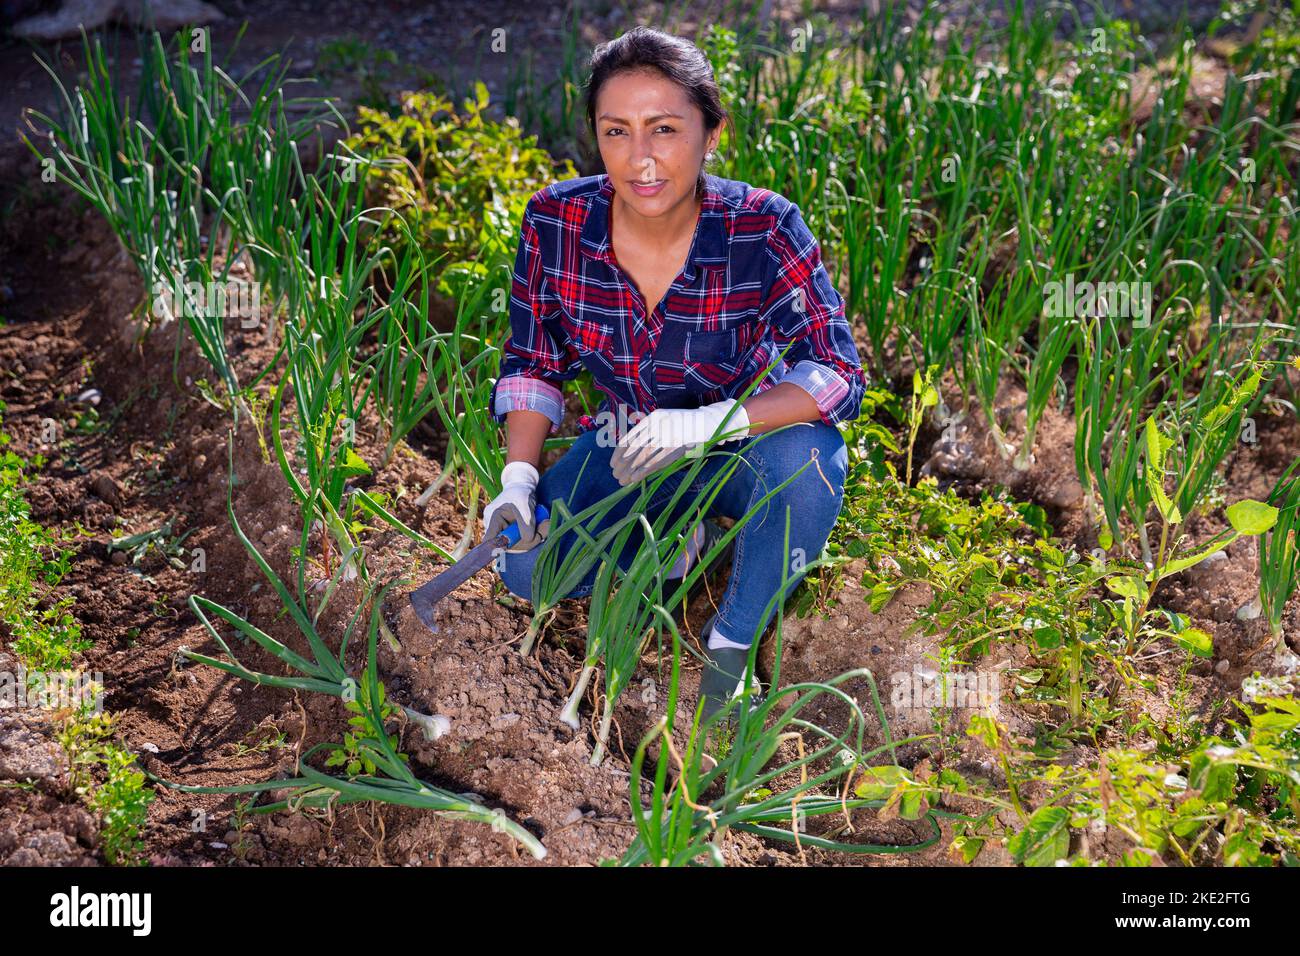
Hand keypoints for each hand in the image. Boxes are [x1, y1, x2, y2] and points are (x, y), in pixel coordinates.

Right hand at [483, 461, 549, 551]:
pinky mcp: (512, 532)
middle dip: (525, 543)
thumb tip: (529, 540)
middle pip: (507, 546)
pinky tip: (539, 530)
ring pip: (516, 544)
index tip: (510, 550)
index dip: (497, 549)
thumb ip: (526, 523)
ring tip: (544, 527)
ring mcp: (503, 530)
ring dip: (532, 540)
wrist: (523, 487)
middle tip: (540, 535)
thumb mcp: (525, 505)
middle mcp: (496, 527)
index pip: (489, 540)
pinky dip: (532, 537)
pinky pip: (521, 540)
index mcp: (493, 518)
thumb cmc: (521, 493)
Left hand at [610, 399, 749, 485]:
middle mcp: (658, 424)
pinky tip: (635, 479)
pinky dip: (643, 471)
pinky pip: (656, 461)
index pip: (630, 436)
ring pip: (643, 455)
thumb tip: (630, 453)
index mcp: (653, 417)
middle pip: (634, 447)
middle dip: (622, 463)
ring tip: (622, 479)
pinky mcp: (676, 446)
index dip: (619, 452)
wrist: (710, 422)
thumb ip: (650, 433)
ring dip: (630, 469)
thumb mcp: (665, 422)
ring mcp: (668, 435)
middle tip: (615, 474)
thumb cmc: (685, 426)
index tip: (612, 462)